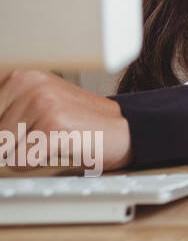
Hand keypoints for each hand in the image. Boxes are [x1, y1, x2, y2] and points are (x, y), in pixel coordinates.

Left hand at [0, 70, 130, 171]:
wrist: (123, 129)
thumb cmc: (79, 123)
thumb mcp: (36, 108)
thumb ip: (4, 120)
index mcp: (20, 77)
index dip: (2, 135)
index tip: (19, 132)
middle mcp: (28, 83)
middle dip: (10, 145)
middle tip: (40, 137)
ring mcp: (42, 102)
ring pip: (2, 150)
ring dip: (24, 155)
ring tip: (50, 141)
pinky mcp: (53, 125)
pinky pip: (20, 160)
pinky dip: (36, 163)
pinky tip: (58, 148)